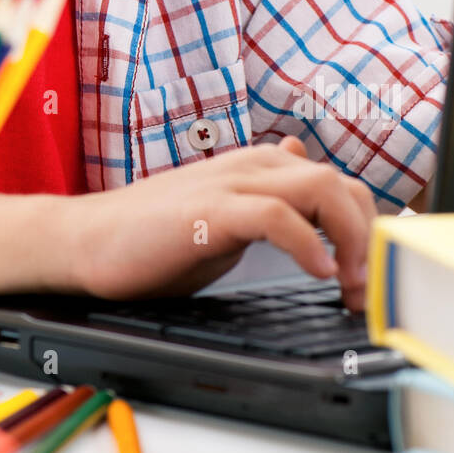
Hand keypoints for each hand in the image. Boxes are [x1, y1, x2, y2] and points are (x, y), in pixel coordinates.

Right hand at [68, 137, 374, 309]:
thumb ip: (264, 195)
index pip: (337, 183)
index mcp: (255, 169)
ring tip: (347, 284)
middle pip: (340, 182)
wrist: (85, 240)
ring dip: (350, 240)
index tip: (364, 277)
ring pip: (319, 188)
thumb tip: (299, 163)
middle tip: (363, 289)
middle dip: (368, 237)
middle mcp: (249, 167)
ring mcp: (228, 184)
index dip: (364, 228)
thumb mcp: (222, 212)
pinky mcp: (208, 211)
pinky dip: (307, 243)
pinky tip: (317, 273)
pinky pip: (275, 215)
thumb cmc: (149, 235)